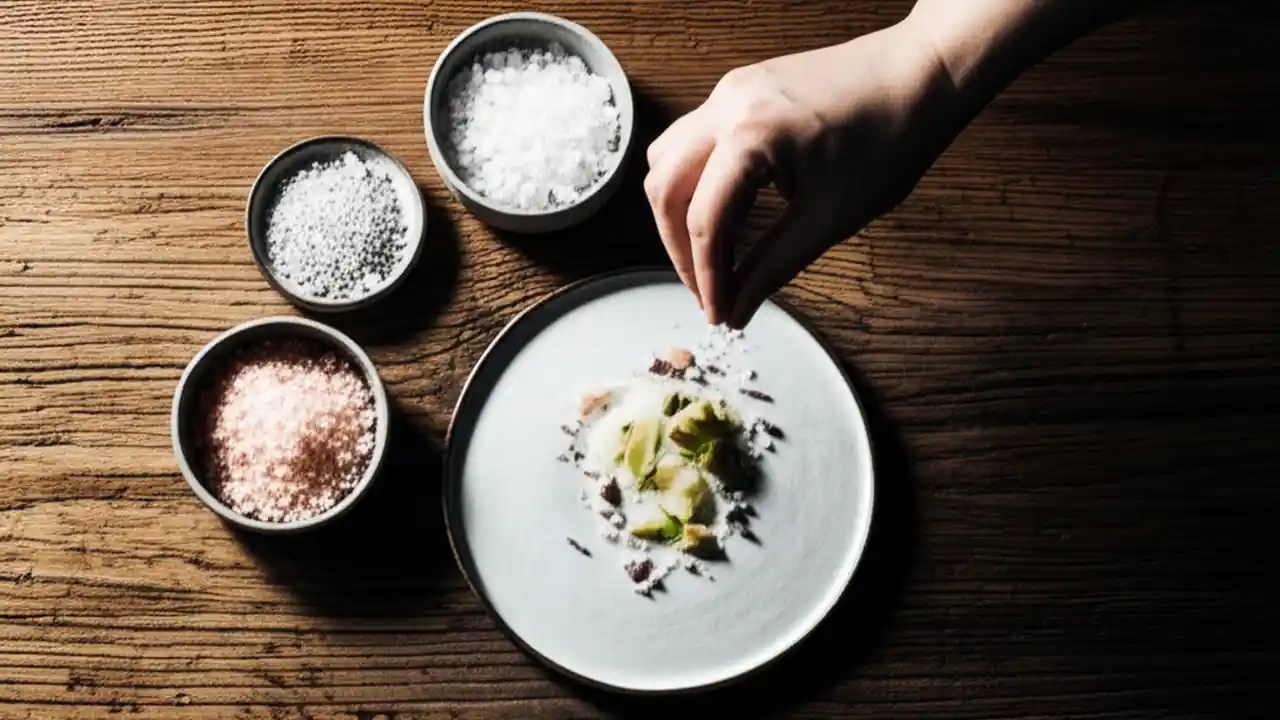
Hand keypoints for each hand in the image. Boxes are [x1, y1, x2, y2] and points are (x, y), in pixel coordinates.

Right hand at [644, 18, 963, 326]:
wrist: (922, 75)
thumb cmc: (892, 138)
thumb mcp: (830, 218)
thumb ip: (772, 267)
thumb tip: (736, 308)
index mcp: (752, 136)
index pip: (705, 221)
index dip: (706, 278)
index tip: (718, 313)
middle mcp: (728, 105)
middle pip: (665, 187)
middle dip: (679, 247)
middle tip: (707, 290)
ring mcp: (730, 91)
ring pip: (669, 158)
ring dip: (679, 210)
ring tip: (709, 253)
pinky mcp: (740, 89)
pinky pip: (695, 139)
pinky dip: (698, 181)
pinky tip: (727, 211)